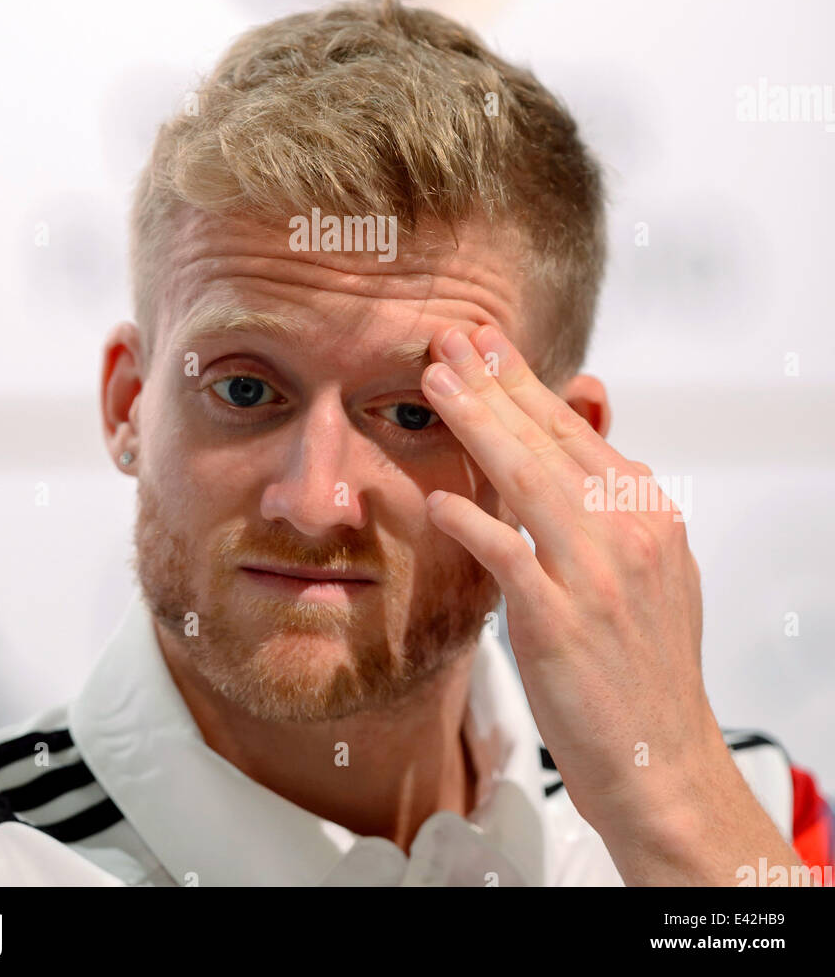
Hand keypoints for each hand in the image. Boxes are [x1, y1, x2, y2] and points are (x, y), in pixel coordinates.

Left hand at [420, 324, 798, 883]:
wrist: (663, 761)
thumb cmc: (644, 663)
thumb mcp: (650, 566)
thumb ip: (614, 499)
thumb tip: (591, 431)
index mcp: (649, 512)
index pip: (575, 431)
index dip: (525, 383)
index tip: (485, 344)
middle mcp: (629, 531)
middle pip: (548, 441)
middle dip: (492, 384)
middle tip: (447, 338)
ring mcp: (597, 575)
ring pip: (528, 480)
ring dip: (476, 426)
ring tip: (434, 385)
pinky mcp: (562, 623)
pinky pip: (508, 558)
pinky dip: (472, 524)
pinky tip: (439, 500)